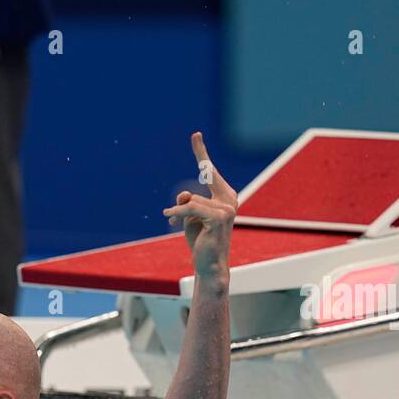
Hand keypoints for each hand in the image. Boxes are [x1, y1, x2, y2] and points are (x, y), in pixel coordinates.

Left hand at [163, 132, 236, 281]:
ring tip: (172, 222)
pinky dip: (177, 214)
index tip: (196, 135)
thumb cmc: (200, 241)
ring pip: (191, 199)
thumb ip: (187, 202)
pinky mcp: (220, 217)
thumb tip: (185, 195)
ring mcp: (227, 208)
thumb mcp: (189, 217)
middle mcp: (229, 199)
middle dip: (202, 153)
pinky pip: (191, 208)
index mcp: (224, 197)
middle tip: (196, 134)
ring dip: (178, 212)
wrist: (208, 264)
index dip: (202, 153)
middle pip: (208, 173)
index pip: (211, 173)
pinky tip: (169, 220)